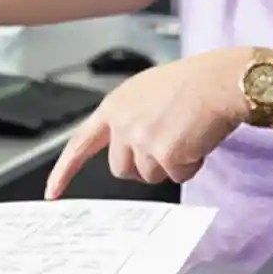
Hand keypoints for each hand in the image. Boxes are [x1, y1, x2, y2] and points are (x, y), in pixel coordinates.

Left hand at [44, 50, 248, 199]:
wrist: (220, 81)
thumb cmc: (190, 84)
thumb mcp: (144, 93)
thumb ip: (126, 119)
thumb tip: (125, 148)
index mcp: (114, 106)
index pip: (80, 143)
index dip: (65, 170)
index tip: (52, 192)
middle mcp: (122, 124)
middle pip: (121, 169)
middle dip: (143, 164)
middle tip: (167, 142)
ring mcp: (142, 140)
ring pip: (150, 175)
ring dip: (170, 164)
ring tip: (185, 134)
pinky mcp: (166, 154)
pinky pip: (177, 176)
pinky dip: (191, 165)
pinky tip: (197, 140)